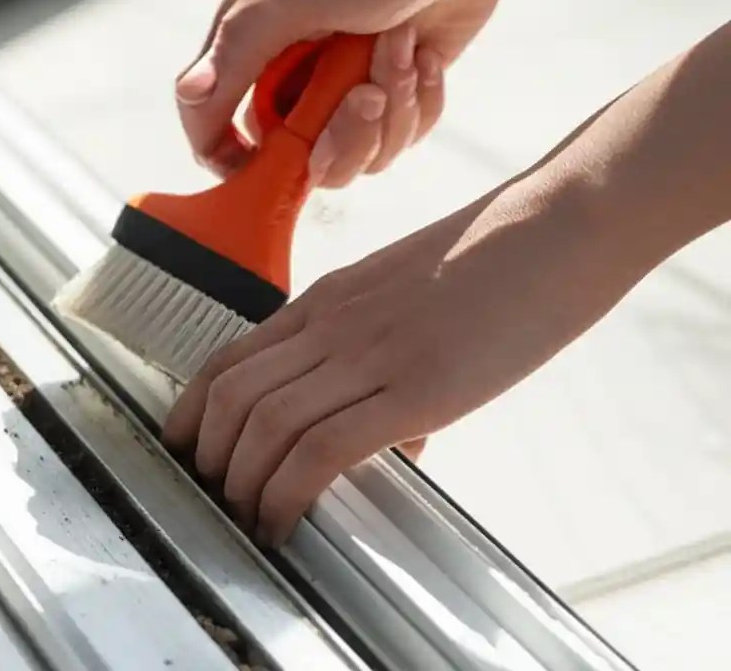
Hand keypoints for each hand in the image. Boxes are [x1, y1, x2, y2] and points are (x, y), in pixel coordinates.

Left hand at [161, 176, 647, 546]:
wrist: (562, 225)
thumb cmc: (498, 261)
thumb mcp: (410, 301)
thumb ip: (379, 359)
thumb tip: (389, 441)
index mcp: (326, 301)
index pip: (227, 360)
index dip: (191, 415)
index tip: (187, 455)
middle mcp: (331, 324)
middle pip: (232, 397)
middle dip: (209, 460)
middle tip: (216, 502)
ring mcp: (369, 352)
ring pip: (265, 424)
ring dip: (243, 485)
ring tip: (249, 522)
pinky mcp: (416, 387)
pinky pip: (322, 448)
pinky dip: (288, 495)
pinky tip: (288, 524)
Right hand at [176, 0, 516, 185]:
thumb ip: (234, 52)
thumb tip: (189, 95)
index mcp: (252, 49)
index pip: (216, 128)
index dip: (235, 159)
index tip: (267, 166)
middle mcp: (293, 77)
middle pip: (298, 160)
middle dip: (343, 135)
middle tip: (366, 92)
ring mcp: (343, 90)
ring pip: (355, 157)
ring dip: (390, 113)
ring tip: (402, 55)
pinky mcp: (392, 95)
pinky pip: (399, 139)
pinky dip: (419, 103)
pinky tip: (424, 56)